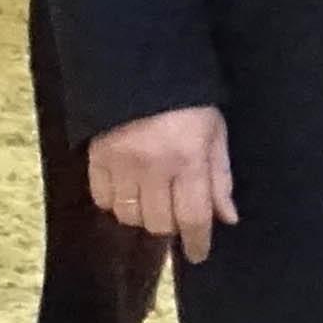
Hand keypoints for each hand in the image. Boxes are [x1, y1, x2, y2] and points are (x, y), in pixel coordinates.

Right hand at [89, 107, 237, 262]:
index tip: (198, 255)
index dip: (197, 242)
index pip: (193, 217)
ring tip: (153, 201)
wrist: (139, 67)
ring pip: (129, 216)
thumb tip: (227, 218)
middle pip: (158, 223)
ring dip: (144, 216)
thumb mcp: (216, 133)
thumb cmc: (188, 101)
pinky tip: (128, 192)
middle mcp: (153, 168)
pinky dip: (115, 203)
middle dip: (171, 226)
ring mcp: (120, 165)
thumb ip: (220, 177)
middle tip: (177, 216)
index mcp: (189, 160)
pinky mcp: (95, 158)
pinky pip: (102, 199)